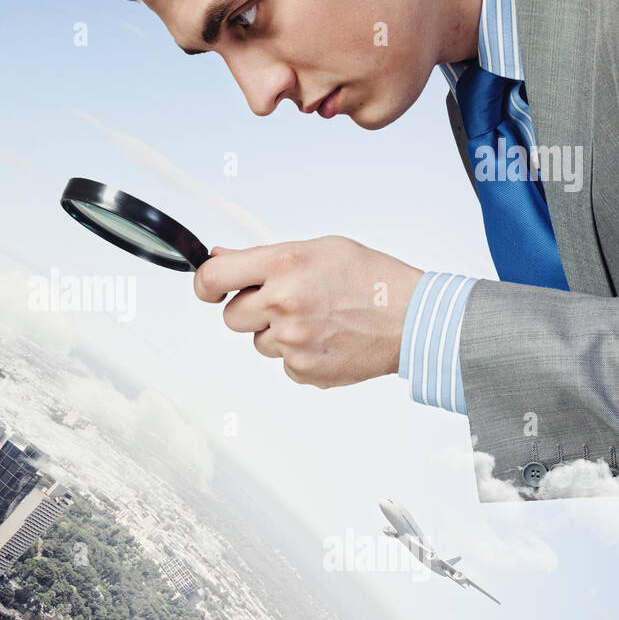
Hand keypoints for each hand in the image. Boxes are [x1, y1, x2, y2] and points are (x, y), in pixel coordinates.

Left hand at [193, 236, 423, 388]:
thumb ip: (263, 256)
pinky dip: (298, 354)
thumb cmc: (373, 279)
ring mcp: (292, 340)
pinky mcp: (303, 370)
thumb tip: (219, 256)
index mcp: (284, 265)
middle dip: (251, 309)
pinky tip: (326, 338)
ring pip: (258, 341)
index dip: (204, 284)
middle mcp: (283, 302)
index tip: (209, 288)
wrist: (414, 319)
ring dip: (277, 332)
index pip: (213, 276)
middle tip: (287, 301)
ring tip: (317, 318)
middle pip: (231, 316)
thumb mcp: (319, 249)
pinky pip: (282, 363)